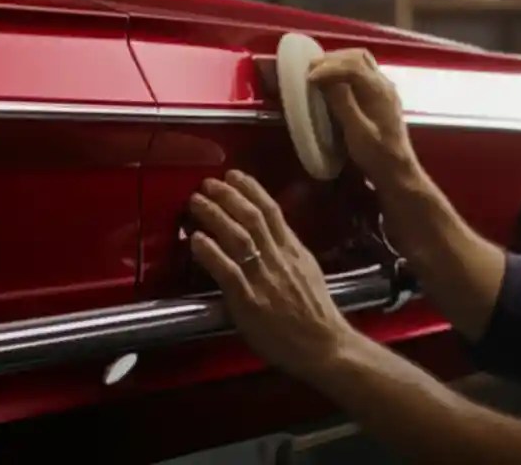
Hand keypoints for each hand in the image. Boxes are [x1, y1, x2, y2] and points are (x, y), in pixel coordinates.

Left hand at [187, 169, 357, 380]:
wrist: (324, 346)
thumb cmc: (315, 314)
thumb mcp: (308, 272)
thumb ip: (288, 253)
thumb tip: (272, 235)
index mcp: (294, 251)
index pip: (272, 211)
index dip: (251, 190)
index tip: (233, 175)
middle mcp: (279, 258)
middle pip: (252, 217)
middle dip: (228, 197)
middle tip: (207, 183)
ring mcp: (264, 278)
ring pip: (238, 237)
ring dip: (215, 216)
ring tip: (196, 202)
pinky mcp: (250, 300)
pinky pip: (228, 270)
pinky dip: (211, 252)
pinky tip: (196, 240)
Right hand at [307, 49, 421, 191]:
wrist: (398, 172)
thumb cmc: (377, 156)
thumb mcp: (356, 132)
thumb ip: (342, 103)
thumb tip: (324, 78)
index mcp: (380, 91)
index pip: (352, 66)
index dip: (328, 68)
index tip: (309, 78)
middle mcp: (384, 85)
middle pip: (358, 57)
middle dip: (332, 59)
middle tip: (310, 69)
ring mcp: (385, 90)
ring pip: (362, 62)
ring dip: (339, 62)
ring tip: (319, 72)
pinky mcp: (381, 98)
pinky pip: (362, 73)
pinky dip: (344, 71)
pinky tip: (333, 83)